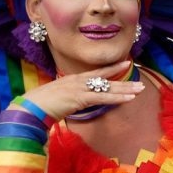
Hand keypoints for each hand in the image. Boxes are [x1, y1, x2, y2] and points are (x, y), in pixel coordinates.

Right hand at [18, 60, 143, 120]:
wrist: (31, 107)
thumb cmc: (41, 105)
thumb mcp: (58, 98)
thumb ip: (69, 97)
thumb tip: (75, 101)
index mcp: (73, 80)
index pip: (96, 73)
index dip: (112, 69)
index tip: (125, 64)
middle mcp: (78, 81)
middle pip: (106, 80)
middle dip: (124, 81)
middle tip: (140, 82)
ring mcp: (80, 88)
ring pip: (108, 88)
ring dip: (126, 89)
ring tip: (140, 89)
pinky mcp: (80, 98)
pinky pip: (103, 98)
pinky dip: (117, 98)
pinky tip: (129, 98)